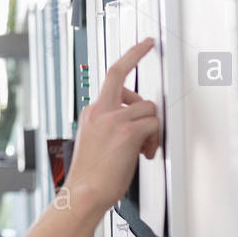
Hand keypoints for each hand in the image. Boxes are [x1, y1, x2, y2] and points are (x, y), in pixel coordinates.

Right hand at [66, 38, 159, 213]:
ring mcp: (112, 119)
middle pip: (120, 73)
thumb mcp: (96, 142)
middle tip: (150, 44)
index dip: (129, 57)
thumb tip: (138, 118)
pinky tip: (144, 154)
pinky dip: (153, 141)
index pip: (110, 77)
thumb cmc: (91, 175)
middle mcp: (99, 110)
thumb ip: (112, 124)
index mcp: (91, 113)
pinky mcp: (126, 131)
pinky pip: (153, 125)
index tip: (142, 45)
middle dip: (136, 54)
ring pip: (147, 108)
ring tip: (143, 148)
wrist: (84, 193)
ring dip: (152, 128)